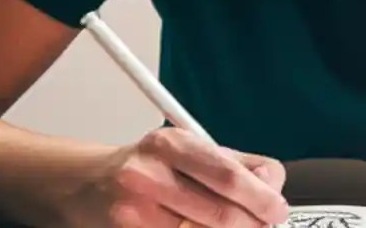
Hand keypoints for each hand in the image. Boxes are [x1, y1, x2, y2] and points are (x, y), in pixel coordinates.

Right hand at [68, 127, 288, 227]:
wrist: (87, 184)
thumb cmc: (148, 166)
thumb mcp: (192, 150)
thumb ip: (239, 164)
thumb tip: (274, 184)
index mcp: (172, 144)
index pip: (229, 176)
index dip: (262, 198)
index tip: (277, 209)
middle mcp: (149, 176)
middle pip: (220, 214)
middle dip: (253, 225)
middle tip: (265, 224)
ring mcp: (134, 213)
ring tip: (236, 227)